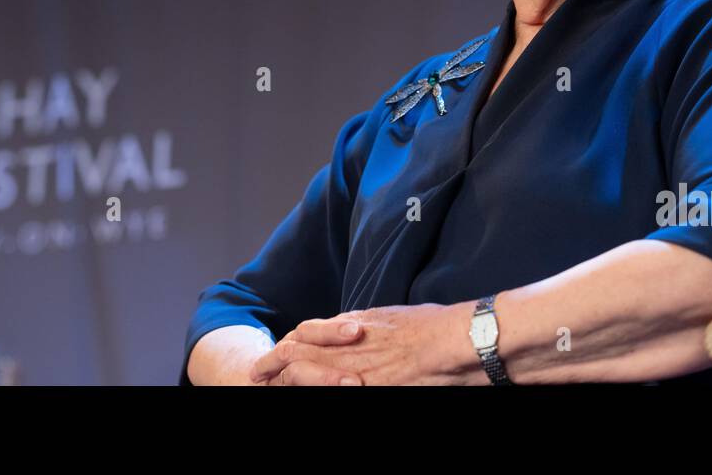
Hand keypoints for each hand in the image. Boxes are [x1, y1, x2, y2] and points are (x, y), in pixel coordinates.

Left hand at [249, 303, 479, 385]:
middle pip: (296, 354)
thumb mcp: (393, 317)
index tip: (273, 354)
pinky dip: (315, 389)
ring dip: (287, 381)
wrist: (455, 342)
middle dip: (273, 365)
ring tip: (266, 384)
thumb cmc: (435, 327)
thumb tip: (357, 329)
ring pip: (305, 376)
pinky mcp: (366, 387)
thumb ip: (369, 324)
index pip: (306, 335)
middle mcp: (347, 348)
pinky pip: (330, 388)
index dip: (286, 347)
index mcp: (354, 327)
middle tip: (256, 373)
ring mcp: (354, 372)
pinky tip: (300, 393)